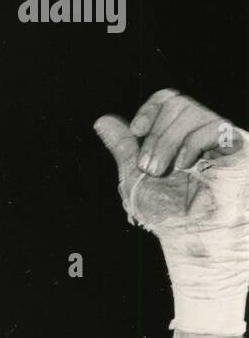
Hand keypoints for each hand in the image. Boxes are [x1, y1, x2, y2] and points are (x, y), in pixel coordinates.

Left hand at [94, 90, 248, 335]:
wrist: (187, 237)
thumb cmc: (165, 215)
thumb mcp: (135, 177)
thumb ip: (123, 147)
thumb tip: (101, 120)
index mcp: (181, 138)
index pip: (170, 100)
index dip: (151, 110)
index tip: (135, 132)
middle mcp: (203, 134)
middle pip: (178, 104)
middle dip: (155, 137)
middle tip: (150, 169)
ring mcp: (222, 139)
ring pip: (191, 111)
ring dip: (166, 144)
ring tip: (165, 173)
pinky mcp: (238, 146)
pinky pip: (211, 126)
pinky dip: (190, 147)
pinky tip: (186, 169)